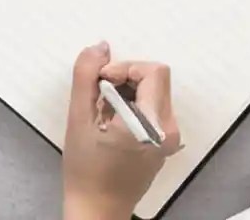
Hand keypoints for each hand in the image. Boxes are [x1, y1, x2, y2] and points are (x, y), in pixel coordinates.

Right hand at [62, 42, 182, 219]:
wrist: (98, 210)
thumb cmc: (85, 170)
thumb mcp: (78, 121)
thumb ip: (86, 78)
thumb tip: (100, 46)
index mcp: (153, 122)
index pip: (154, 71)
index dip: (126, 68)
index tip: (101, 84)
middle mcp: (170, 127)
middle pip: (156, 80)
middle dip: (126, 80)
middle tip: (100, 100)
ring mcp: (171, 135)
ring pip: (155, 93)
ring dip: (129, 93)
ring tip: (104, 115)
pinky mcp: (167, 141)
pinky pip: (155, 108)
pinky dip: (135, 106)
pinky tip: (114, 124)